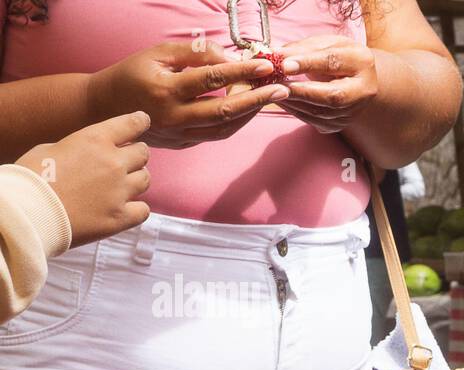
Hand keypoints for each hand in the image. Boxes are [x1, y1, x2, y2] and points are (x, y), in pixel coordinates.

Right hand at [16, 112, 152, 246]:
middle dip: (136, 155)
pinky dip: (137, 208)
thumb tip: (86, 154)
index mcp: (94, 140)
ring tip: (124, 184)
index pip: (130, 124)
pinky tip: (126, 208)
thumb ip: (77, 148)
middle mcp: (113, 163)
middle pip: (143, 153)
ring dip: (137, 180)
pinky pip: (144, 210)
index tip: (143, 120)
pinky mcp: (121, 216)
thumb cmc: (32, 177)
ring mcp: (120, 190)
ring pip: (146, 179)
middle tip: (127, 161)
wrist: (30, 211)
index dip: (139, 122)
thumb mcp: (50, 148)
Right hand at [89, 42, 288, 148]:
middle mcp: (174, 116)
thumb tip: (229, 57)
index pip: (211, 79)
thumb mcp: (158, 55)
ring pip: (225, 128)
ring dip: (251, 113)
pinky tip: (249, 110)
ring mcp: (179, 135)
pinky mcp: (183, 144)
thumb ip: (194, 54)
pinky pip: (216, 135)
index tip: (265, 64)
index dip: (241, 71)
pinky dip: (236, 122)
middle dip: (257, 99)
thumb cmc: (133, 74)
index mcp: (165, 89)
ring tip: (270, 97)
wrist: (105, 107)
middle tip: (281, 88)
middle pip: (225, 110)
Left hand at [279, 36, 379, 134]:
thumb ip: (302, 48)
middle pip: (331, 96)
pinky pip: (312, 120)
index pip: (333, 62)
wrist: (358, 79)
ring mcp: (351, 113)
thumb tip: (275, 54)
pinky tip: (280, 99)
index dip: (308, 64)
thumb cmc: (339, 56)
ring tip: (270, 89)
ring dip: (292, 101)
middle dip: (300, 90)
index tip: (284, 64)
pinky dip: (294, 109)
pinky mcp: (338, 125)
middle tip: (274, 83)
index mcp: (362, 62)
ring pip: (319, 112)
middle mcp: (362, 92)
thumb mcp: (325, 43)